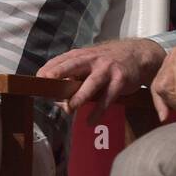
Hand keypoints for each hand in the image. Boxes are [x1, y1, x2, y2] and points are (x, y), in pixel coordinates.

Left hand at [37, 38, 167, 124]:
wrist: (139, 54)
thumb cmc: (108, 61)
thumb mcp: (90, 61)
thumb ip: (74, 75)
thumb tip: (55, 97)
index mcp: (82, 55)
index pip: (61, 60)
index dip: (48, 69)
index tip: (37, 80)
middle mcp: (93, 59)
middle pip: (73, 66)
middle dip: (59, 73)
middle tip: (47, 84)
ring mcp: (107, 69)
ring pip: (90, 84)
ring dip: (79, 97)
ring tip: (69, 109)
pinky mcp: (120, 81)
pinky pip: (107, 98)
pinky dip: (98, 111)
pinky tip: (90, 121)